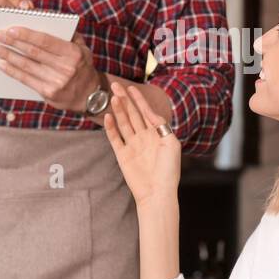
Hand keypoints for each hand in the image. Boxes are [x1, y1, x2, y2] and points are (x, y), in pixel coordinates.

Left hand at [0, 26, 101, 112]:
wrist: (89, 96)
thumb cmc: (82, 67)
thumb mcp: (82, 48)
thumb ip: (68, 34)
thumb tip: (47, 18)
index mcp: (73, 53)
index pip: (46, 41)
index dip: (27, 35)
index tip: (11, 28)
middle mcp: (65, 68)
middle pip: (33, 52)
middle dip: (12, 42)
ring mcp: (56, 82)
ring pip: (26, 66)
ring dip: (7, 56)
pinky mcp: (48, 93)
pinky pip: (26, 79)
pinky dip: (11, 71)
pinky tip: (1, 64)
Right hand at [102, 82, 180, 203]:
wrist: (158, 192)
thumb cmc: (169, 170)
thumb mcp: (171, 143)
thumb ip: (161, 125)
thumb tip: (150, 113)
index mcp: (157, 134)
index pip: (146, 112)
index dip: (139, 99)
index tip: (131, 87)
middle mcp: (144, 138)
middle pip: (132, 114)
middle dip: (125, 99)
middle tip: (115, 85)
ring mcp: (132, 146)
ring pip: (123, 123)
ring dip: (118, 110)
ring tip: (113, 97)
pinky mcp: (122, 155)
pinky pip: (115, 138)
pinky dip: (110, 127)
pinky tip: (107, 117)